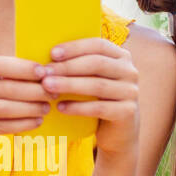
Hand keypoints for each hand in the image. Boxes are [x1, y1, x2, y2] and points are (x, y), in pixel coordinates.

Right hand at [0, 54, 51, 148]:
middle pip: (6, 88)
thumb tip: (46, 73)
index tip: (44, 71)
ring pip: (6, 108)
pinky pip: (4, 125)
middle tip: (53, 93)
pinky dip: (24, 123)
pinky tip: (37, 121)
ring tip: (47, 108)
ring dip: (31, 108)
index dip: (23, 68)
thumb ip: (13, 76)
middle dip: (34, 90)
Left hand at [37, 37, 138, 156]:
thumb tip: (48, 55)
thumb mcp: (91, 77)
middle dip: (67, 67)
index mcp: (121, 56)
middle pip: (97, 64)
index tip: (52, 53)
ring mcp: (131, 92)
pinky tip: (60, 107)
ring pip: (97, 85)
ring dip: (69, 85)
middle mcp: (130, 72)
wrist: (118, 131)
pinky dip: (78, 107)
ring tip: (47, 86)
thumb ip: (78, 63)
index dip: (75, 48)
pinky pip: (99, 108)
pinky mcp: (128, 112)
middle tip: (44, 72)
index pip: (98, 45)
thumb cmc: (97, 97)